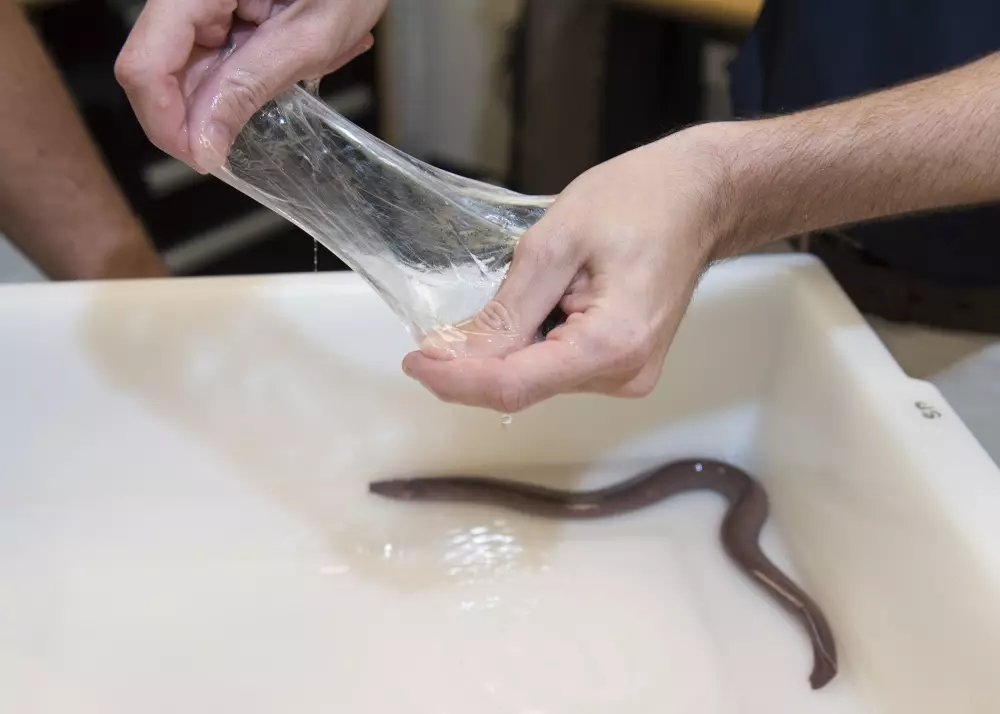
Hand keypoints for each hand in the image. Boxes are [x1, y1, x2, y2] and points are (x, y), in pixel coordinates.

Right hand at [114, 0, 385, 172]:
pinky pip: (217, 59)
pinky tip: (298, 65)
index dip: (166, 123)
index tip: (203, 159)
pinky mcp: (221, 11)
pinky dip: (254, 77)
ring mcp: (202, 3)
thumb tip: (204, 145)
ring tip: (298, 77)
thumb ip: (249, 88)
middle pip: (159, 71)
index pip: (145, 64)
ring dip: (237, 95)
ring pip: (189, 71)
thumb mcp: (310, 37)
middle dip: (203, 114)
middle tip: (254, 136)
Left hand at [401, 126, 735, 412]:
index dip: (455, 378)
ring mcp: (626, 376)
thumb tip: (453, 354)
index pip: (513, 385)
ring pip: (535, 378)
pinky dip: (531, 343)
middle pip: (521, 386)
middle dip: (475, 361)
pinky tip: (547, 302)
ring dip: (507, 346)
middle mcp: (624, 374)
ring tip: (536, 286)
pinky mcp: (622, 368)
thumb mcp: (555, 243)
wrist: (699, 198)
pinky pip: (556, 367)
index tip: (414, 360)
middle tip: (445, 326)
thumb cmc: (638, 202)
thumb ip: (505, 310)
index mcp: (612, 344)